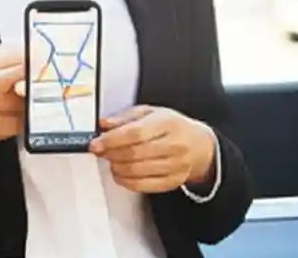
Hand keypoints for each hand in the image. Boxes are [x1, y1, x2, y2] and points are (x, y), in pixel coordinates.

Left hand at [89, 105, 216, 193]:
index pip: (135, 133)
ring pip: (137, 171)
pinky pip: (145, 186)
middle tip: (100, 151)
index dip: (111, 140)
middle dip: (111, 154)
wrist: (201, 146)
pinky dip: (126, 182)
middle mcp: (174, 145)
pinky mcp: (173, 181)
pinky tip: (120, 173)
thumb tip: (105, 123)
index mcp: (167, 123)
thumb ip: (126, 116)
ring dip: (117, 167)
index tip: (96, 143)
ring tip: (110, 160)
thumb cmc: (173, 126)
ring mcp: (175, 166)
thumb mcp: (152, 112)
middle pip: (134, 154)